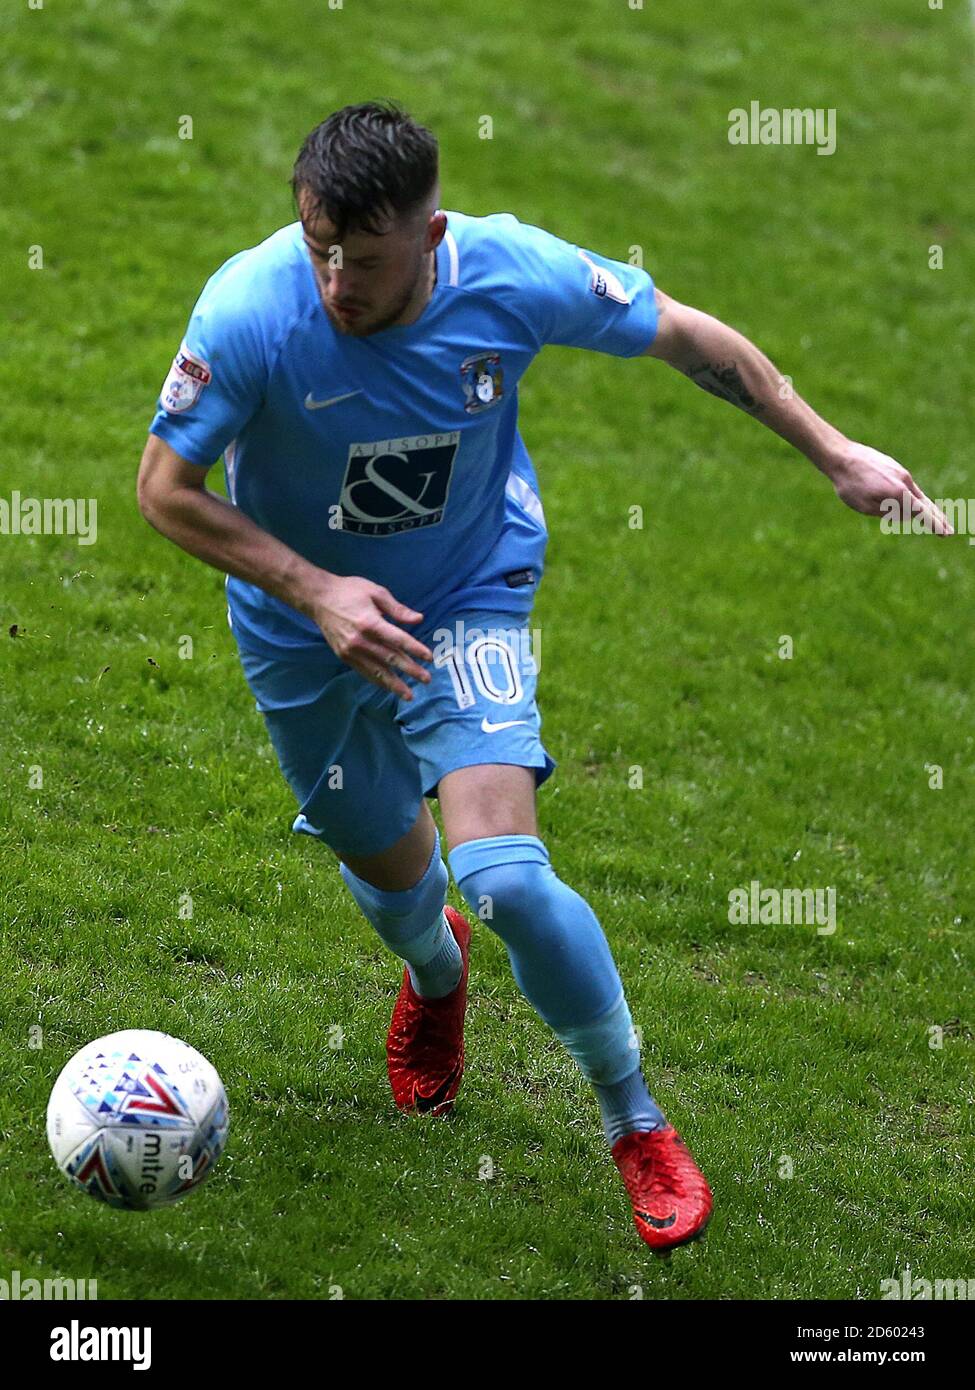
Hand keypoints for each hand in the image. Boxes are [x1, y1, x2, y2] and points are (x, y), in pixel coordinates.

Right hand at [310, 575, 432, 698]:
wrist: (318, 599)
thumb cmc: (349, 591)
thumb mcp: (375, 592)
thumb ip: (397, 609)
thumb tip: (419, 619)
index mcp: (370, 622)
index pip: (398, 640)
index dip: (415, 649)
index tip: (429, 657)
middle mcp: (360, 640)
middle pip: (390, 658)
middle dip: (410, 670)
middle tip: (426, 680)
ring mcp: (351, 650)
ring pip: (377, 670)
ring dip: (394, 684)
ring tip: (409, 695)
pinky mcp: (344, 656)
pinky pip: (364, 671)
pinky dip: (377, 681)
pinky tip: (388, 688)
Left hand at [827, 442, 952, 533]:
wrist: (841, 456)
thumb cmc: (849, 484)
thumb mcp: (865, 506)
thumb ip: (886, 512)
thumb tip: (904, 514)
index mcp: (898, 492)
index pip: (922, 512)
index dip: (934, 524)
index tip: (945, 533)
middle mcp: (904, 480)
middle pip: (926, 503)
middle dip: (938, 519)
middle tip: (949, 531)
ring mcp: (901, 472)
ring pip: (917, 494)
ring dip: (927, 509)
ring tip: (938, 520)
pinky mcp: (894, 467)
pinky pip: (908, 486)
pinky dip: (915, 498)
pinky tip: (916, 505)